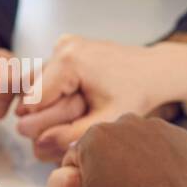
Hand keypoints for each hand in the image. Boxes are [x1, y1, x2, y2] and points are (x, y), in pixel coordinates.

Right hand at [15, 36, 176, 159]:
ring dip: (50, 100)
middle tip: (72, 121)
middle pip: (32, 89)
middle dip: (45, 111)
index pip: (34, 100)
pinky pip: (50, 72)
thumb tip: (37, 143)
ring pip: (38, 80)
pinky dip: (57, 87)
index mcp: (68, 61)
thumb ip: (71, 135)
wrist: (154, 71)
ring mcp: (64, 43)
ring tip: (77, 109)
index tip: (63, 130)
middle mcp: (62, 47)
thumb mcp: (106, 121)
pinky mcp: (68, 45)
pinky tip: (78, 96)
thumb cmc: (135, 95)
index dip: (42, 122)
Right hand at [30, 115, 186, 186]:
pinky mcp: (178, 135)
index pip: (75, 159)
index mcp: (92, 136)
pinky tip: (158, 186)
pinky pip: (158, 147)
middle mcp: (121, 121)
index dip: (80, 184)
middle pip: (103, 150)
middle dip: (104, 172)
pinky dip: (156, 162)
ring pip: (130, 146)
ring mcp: (154, 126)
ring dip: (129, 166)